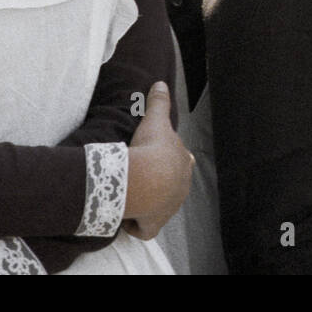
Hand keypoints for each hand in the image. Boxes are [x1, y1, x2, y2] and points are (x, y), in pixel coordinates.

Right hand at [124, 81, 192, 239]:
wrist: (144, 178)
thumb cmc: (152, 148)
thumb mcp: (156, 120)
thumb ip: (159, 102)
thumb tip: (160, 83)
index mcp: (184, 164)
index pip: (179, 162)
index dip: (166, 160)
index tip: (152, 158)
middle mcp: (180, 189)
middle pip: (169, 186)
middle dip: (157, 184)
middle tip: (138, 177)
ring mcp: (168, 209)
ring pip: (159, 208)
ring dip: (147, 204)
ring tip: (131, 196)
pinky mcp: (153, 225)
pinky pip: (145, 229)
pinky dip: (137, 226)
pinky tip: (127, 219)